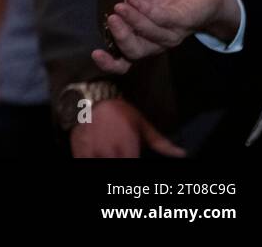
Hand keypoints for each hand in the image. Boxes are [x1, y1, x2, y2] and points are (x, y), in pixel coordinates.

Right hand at [70, 97, 185, 157]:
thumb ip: (160, 142)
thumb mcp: (141, 123)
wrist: (90, 96)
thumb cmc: (119, 110)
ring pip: (101, 165)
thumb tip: (181, 153)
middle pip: (117, 166)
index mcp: (128, 147)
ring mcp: (92, 152)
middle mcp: (109, 152)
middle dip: (121, 161)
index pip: (133, 165)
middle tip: (122, 154)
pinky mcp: (79, 150)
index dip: (134, 163)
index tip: (134, 158)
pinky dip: (91, 161)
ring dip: (107, 162)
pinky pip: (84, 162)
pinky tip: (97, 156)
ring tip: (110, 154)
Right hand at [84, 0, 235, 73]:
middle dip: (121, 37)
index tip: (95, 54)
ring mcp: (169, 34)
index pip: (123, 60)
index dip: (109, 62)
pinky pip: (164, 19)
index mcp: (138, 39)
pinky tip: (137, 0)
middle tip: (111, 19)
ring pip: (150, 35)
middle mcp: (153, 43)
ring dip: (134, 21)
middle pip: (135, 52)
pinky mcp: (183, 22)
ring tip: (120, 5)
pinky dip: (148, 11)